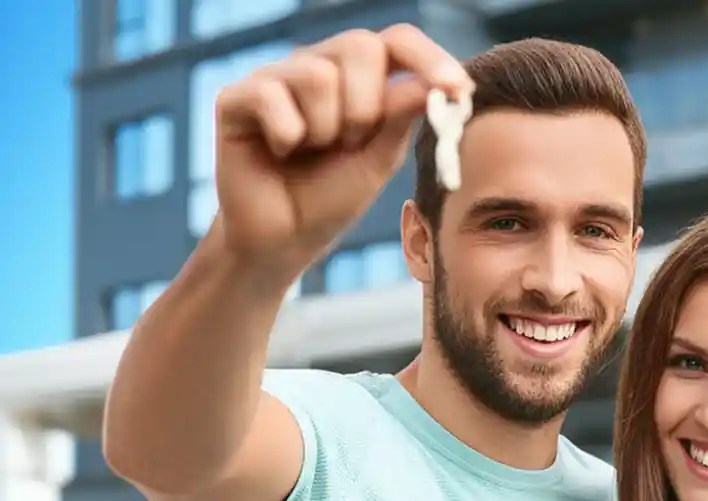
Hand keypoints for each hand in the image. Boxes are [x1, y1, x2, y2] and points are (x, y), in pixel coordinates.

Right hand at [211, 24, 472, 274]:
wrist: (284, 240)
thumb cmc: (331, 196)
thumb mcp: (380, 156)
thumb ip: (402, 115)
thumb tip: (437, 83)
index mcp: (359, 76)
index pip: (399, 41)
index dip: (430, 58)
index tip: (459, 89)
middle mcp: (318, 64)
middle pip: (360, 46)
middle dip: (366, 107)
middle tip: (350, 143)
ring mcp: (276, 76)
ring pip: (317, 74)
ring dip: (326, 128)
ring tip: (312, 151)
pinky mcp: (236, 97)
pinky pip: (272, 96)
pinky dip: (286, 135)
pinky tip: (279, 152)